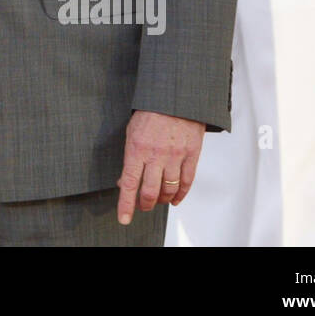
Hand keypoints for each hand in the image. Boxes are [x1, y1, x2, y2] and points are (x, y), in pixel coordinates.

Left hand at [116, 109, 203, 224]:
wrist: (175, 96)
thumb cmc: (150, 111)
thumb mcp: (131, 132)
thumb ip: (129, 157)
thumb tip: (123, 181)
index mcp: (137, 148)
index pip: (129, 183)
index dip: (126, 204)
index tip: (124, 218)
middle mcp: (156, 155)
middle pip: (150, 192)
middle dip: (145, 204)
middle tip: (143, 207)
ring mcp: (175, 156)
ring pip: (169, 189)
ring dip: (162, 200)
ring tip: (158, 200)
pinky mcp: (191, 155)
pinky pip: (187, 182)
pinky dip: (180, 194)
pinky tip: (175, 199)